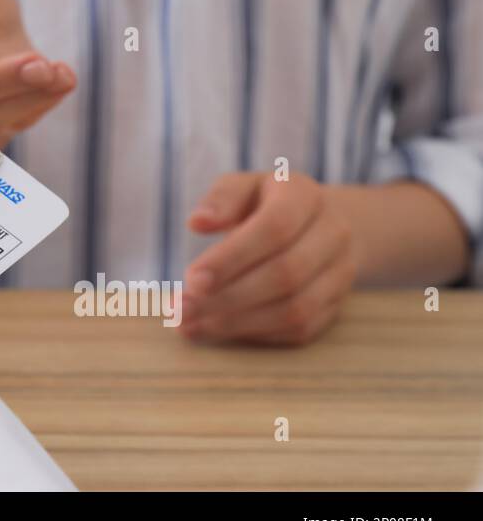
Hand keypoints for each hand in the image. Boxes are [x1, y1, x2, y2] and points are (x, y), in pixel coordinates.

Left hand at [181, 172, 357, 345]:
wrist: (320, 222)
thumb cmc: (266, 203)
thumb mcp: (242, 186)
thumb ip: (221, 199)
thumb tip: (197, 222)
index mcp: (305, 196)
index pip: (274, 229)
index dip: (233, 257)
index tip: (191, 278)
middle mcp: (333, 235)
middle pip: (285, 274)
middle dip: (227, 297)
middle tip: (181, 309)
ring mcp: (340, 274)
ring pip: (294, 310)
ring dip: (236, 322)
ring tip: (189, 324)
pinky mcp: (335, 306)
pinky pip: (299, 329)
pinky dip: (254, 334)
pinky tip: (214, 330)